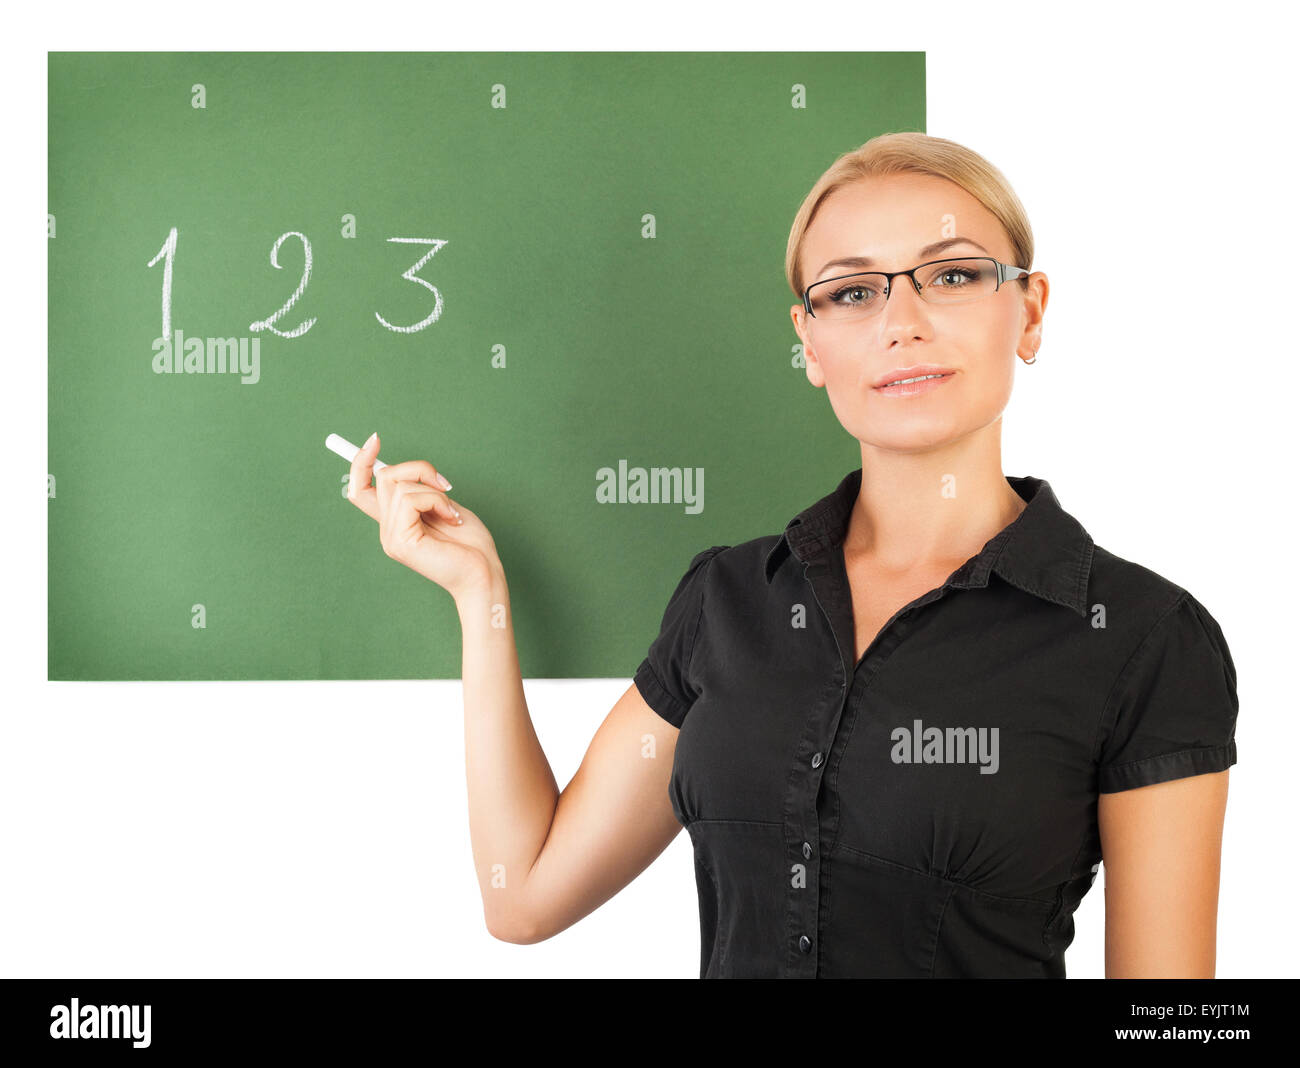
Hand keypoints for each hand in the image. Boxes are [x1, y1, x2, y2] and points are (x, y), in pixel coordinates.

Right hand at [346, 432, 498, 599]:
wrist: (483, 575)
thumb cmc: (471, 545)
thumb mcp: (444, 506)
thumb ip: (423, 491)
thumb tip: (407, 470)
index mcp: (395, 522)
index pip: (361, 489)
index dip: (360, 462)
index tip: (374, 439)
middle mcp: (387, 530)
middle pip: (384, 477)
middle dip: (419, 469)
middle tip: (446, 485)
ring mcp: (391, 537)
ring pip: (399, 485)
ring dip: (434, 490)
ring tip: (452, 511)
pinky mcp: (399, 541)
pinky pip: (410, 498)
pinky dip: (436, 500)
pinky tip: (452, 518)